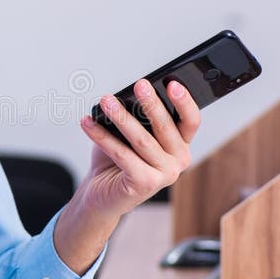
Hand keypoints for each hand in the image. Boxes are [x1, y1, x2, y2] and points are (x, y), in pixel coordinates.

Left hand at [79, 78, 199, 218]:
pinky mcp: (145, 184)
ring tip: (106, 101)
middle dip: (151, 103)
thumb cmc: (117, 162)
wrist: (101, 194)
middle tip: (139, 85)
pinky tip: (88, 124)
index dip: (184, 102)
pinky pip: (122, 154)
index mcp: (180, 145)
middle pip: (166, 127)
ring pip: (141, 140)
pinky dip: (102, 136)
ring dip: (121, 117)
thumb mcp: (130, 135)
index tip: (172, 84)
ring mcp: (165, 175)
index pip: (191, 121)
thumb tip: (124, 98)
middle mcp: (178, 160)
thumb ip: (136, 119)